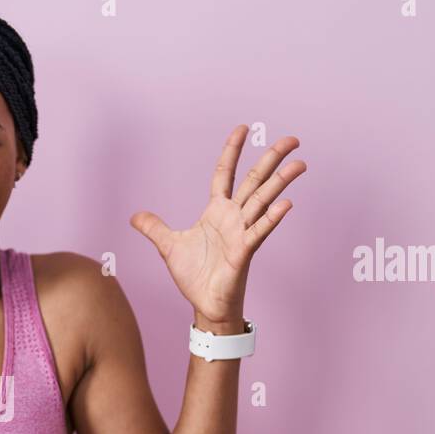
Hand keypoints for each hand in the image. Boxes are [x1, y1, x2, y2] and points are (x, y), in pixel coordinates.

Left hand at [130, 124, 303, 323]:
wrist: (205, 305)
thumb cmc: (194, 276)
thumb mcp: (168, 246)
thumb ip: (154, 228)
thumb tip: (135, 216)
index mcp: (216, 211)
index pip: (224, 173)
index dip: (232, 151)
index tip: (242, 128)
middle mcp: (233, 217)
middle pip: (254, 180)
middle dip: (271, 159)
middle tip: (292, 139)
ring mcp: (242, 232)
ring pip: (263, 201)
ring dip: (281, 182)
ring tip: (299, 164)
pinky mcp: (244, 251)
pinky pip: (259, 231)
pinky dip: (272, 218)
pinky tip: (285, 204)